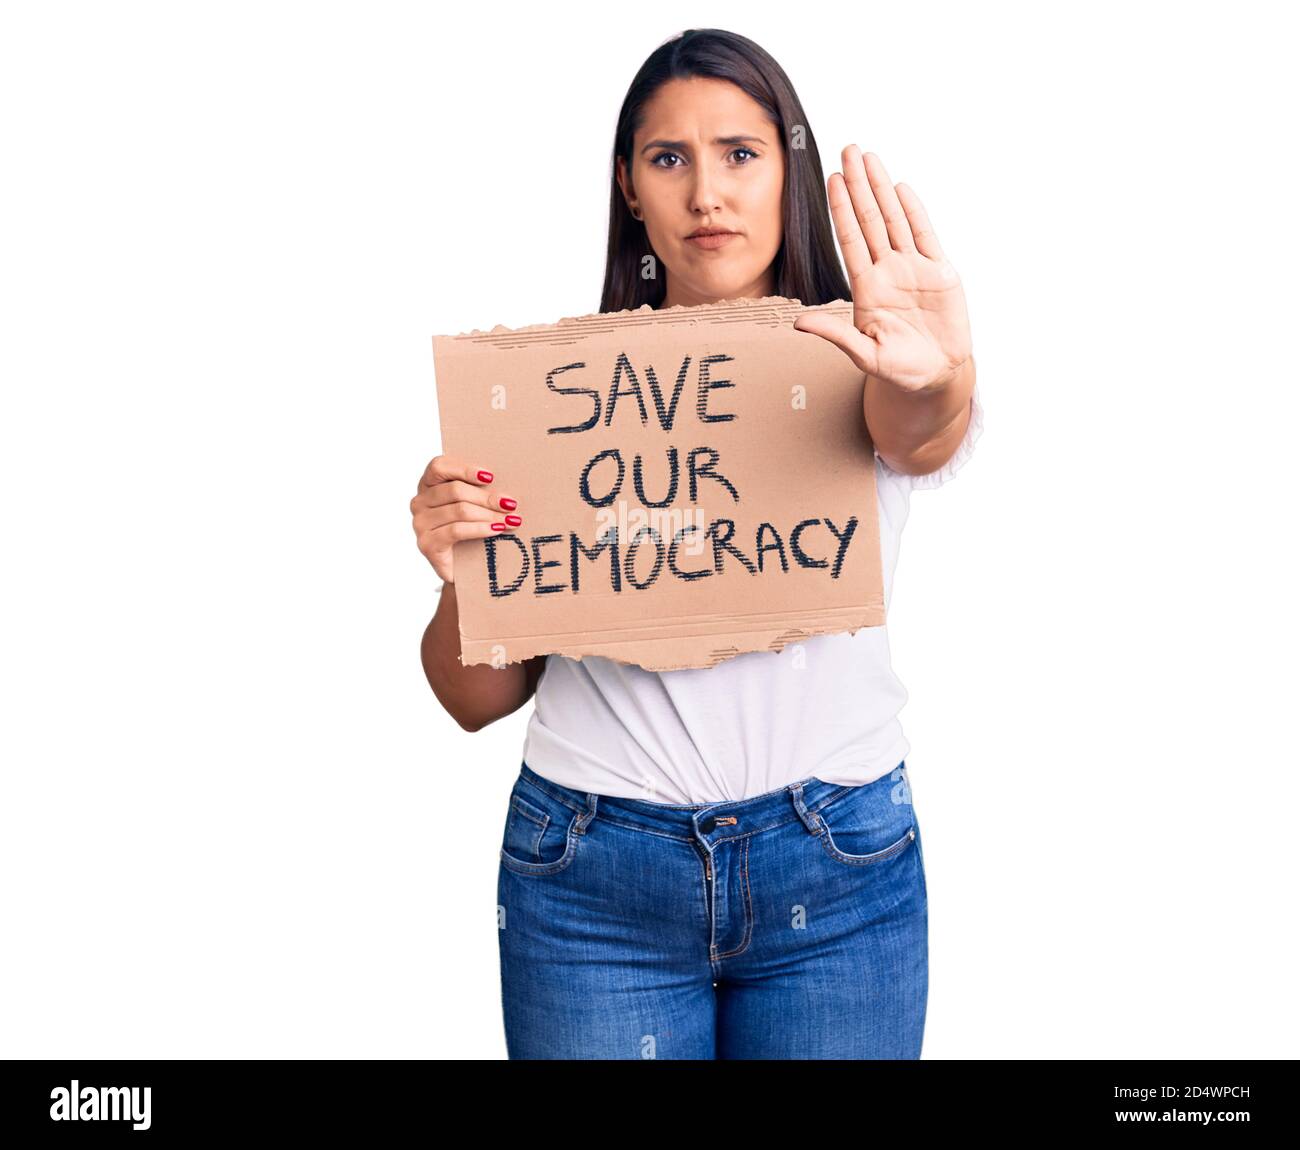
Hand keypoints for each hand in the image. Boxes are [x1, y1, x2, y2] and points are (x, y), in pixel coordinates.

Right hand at [410, 457, 520, 583]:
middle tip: (510, 504)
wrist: (462, 569)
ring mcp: (420, 524)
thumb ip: (479, 491)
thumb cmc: (470, 530)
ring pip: (459, 511)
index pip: (439, 466)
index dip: (464, 469)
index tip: (490, 477)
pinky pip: (457, 531)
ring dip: (489, 515)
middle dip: (487, 497)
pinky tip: (497, 530)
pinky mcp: (427, 544)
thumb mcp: (472, 506)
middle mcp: (419, 502)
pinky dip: (481, 529)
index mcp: (428, 485)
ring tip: (510, 519)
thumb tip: (503, 487)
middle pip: (454, 491)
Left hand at [794, 146, 972, 390]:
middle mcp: (887, 271)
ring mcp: (912, 268)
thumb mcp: (865, 355)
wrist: (937, 375)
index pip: (850, 240)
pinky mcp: (938, 272)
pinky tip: (901, 189)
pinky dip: (914, 212)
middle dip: (859, 185)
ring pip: (895, 220)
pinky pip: (925, 235)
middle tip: (848, 151)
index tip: (831, 181)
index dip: (841, 210)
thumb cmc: (900, 369)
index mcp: (866, 288)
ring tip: (870, 158)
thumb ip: (835, 334)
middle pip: (870, 220)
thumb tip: (799, 321)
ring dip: (882, 189)